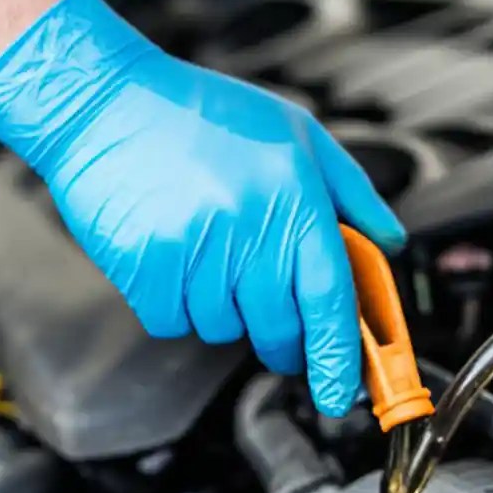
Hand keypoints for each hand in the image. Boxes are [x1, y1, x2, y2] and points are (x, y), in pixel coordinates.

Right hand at [0, 0, 405, 416]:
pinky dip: (176, 304)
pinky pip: (173, 321)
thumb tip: (387, 244)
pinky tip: (173, 256)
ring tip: (209, 253)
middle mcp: (248, 227)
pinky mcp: (146, 267)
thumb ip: (352, 192)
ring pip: (224, 328)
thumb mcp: (297, 133)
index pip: (330, 299)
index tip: (339, 391)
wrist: (104, 101)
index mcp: (293, 196)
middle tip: (274, 319)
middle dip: (283, 338)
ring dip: (224, 310)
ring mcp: (195, 251)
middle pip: (280, 328)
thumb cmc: (200, 113)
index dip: (339, 358)